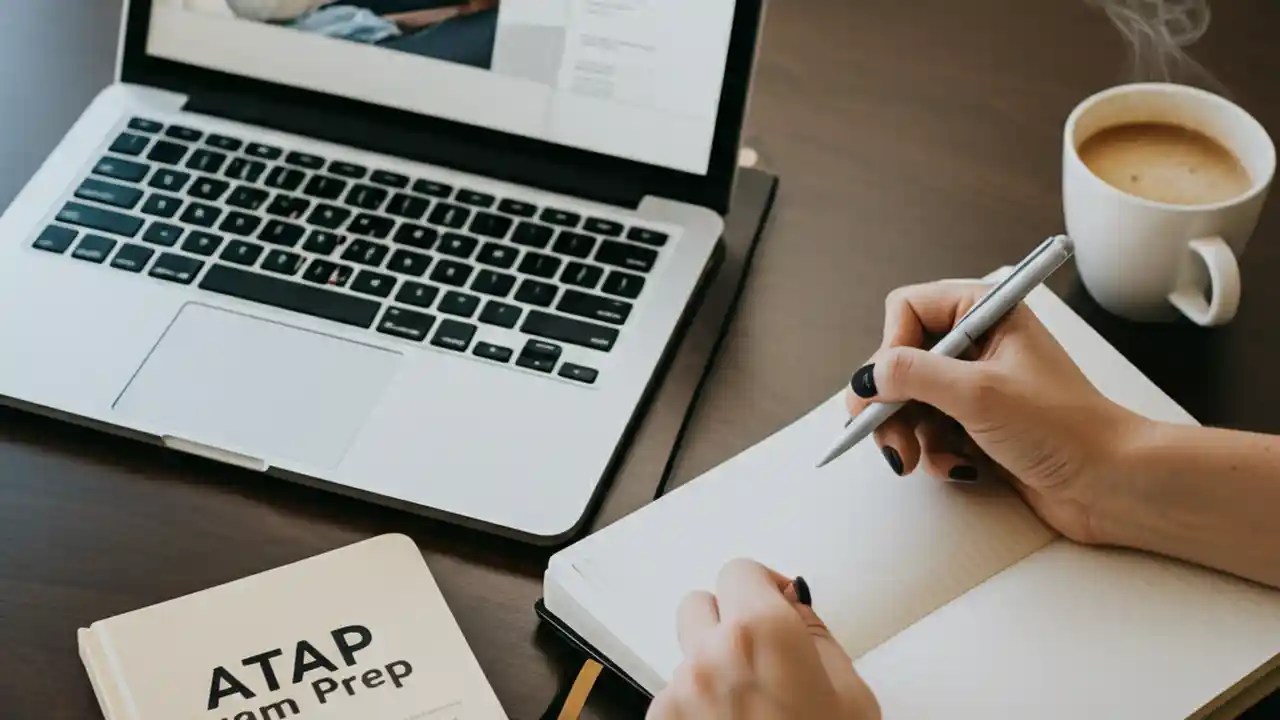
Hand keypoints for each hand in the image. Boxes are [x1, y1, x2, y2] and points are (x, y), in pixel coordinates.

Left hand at [648, 559, 878, 719]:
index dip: (760, 586)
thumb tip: (791, 601)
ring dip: (711, 668)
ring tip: (750, 710)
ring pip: (686, 655)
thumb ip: (814, 634)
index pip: (738, 571)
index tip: (776, 603)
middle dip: (726, 619)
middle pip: (698, 604)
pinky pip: (673, 696)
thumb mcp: (850, 693)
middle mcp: (711, 655)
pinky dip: (695, 706)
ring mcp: (678, 692)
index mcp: (762, 634)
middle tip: (759, 653)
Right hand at [844, 282, 1146, 542]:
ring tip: (918, 460)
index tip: (889, 386)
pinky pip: (929, 432)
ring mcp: (976, 386)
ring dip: (907, 433)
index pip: (906, 309)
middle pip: (899, 360)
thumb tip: (867, 376)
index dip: (890, 347)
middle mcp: (977, 343)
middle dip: (890, 402)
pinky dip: (933, 452)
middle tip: (890, 437)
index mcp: (985, 313)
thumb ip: (914, 375)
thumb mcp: (978, 393)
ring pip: (908, 400)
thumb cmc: (1063, 428)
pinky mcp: (977, 424)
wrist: (1109, 483)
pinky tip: (959, 467)